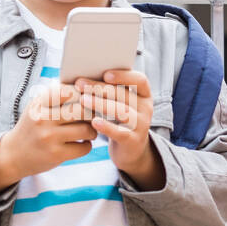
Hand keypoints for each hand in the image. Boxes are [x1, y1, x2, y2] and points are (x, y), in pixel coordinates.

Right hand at [0, 85, 97, 195]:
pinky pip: (84, 148)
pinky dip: (87, 146)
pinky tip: (81, 144)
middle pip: (82, 110)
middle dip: (91, 113)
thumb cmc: (32, 128)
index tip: (86, 101)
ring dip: (92, 131)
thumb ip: (56, 96)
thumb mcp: (37, 107)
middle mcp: (44, 118)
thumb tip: (83, 87)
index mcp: (40, 103)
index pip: (70, 91)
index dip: (83, 95)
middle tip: (93, 117)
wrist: (13, 155)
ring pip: (86, 130)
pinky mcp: (56, 154)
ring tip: (88, 131)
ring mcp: (50, 137)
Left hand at [73, 70, 163, 187]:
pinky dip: (107, 126)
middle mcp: (146, 108)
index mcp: (144, 95)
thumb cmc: (118, 121)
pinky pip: (120, 132)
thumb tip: (84, 76)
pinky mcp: (133, 141)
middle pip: (124, 95)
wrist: (130, 151)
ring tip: (83, 100)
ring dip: (100, 104)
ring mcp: (142, 125)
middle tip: (80, 84)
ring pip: (122, 112)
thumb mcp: (119, 104)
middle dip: (100, 88)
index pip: (140, 80)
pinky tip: (94, 122)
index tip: (105, 74)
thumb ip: (109, 90)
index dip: (124, 76)